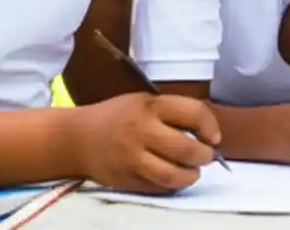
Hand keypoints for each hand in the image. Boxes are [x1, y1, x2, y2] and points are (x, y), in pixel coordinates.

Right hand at [71, 92, 220, 193]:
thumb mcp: (144, 102)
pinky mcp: (125, 179)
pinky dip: (171, 185)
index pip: (194, 113)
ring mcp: (132, 159)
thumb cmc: (118, 116)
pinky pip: (158, 188)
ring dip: (191, 176)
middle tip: (205, 156)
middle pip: (188, 150)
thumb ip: (173, 113)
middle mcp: (141, 132)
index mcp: (150, 107)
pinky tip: (172, 177)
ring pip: (173, 176)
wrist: (76, 138)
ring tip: (192, 171)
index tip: (213, 137)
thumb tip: (208, 132)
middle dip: (205, 156)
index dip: (210, 127)